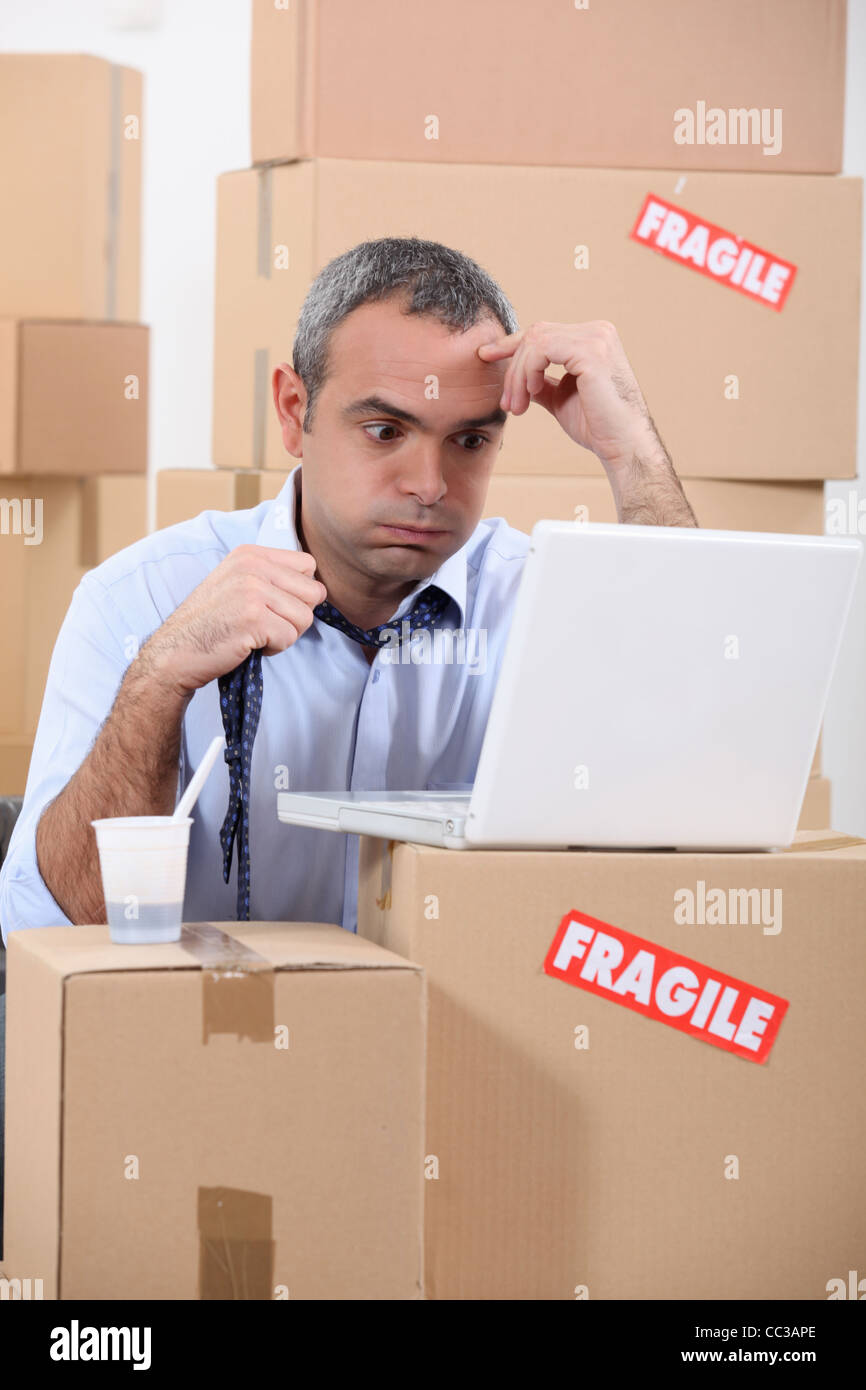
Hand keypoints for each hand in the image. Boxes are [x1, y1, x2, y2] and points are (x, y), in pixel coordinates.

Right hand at [141, 544, 327, 696]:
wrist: (175, 652)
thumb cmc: (211, 624)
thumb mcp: (238, 584)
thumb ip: (273, 577)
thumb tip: (318, 589)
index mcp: (250, 553)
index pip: (308, 565)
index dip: (298, 593)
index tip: (272, 606)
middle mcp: (252, 566)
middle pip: (313, 592)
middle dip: (296, 616)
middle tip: (265, 625)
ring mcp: (252, 590)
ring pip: (305, 617)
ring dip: (285, 634)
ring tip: (255, 634)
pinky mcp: (253, 619)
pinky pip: (290, 637)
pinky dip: (273, 649)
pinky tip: (248, 645)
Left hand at [477, 320, 661, 468]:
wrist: (622, 444)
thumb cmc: (597, 425)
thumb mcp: (560, 398)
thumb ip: (542, 383)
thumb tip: (518, 378)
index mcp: (592, 338)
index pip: (544, 333)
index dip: (511, 343)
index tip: (486, 355)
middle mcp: (597, 331)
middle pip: (536, 334)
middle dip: (513, 368)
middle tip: (507, 403)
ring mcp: (596, 338)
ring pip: (535, 341)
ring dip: (517, 375)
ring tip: (517, 406)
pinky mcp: (591, 350)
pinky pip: (541, 350)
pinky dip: (528, 372)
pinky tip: (531, 394)